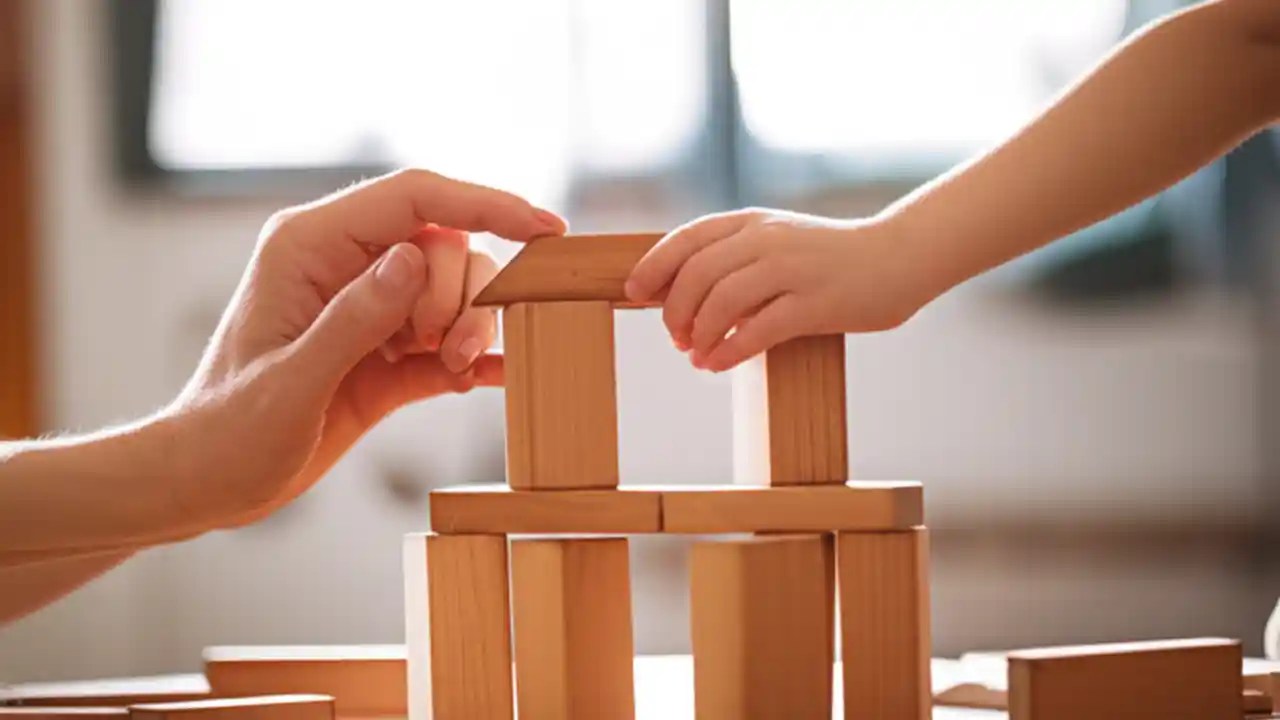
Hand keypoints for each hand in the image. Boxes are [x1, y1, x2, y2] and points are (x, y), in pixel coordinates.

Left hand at [166, 169, 565, 528]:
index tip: (545, 229)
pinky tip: (491, 377)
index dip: (486, 203)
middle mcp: (346, 266)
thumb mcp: (291, 381)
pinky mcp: (386, 354)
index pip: (415, 198)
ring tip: (450, 368)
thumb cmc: (230, 431)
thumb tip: (415, 259)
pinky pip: (450, 341)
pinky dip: (474, 359)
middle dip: (464, 296)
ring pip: (456, 292)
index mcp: (311, 246)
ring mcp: (370, 310)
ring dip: (469, 329)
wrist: (208, 483)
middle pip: (446, 245)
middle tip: (443, 349)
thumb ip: (353, 319)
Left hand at [624, 208, 928, 370]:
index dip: (655, 265)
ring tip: (695, 355)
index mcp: (754, 222)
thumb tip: (684, 295)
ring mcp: (792, 270)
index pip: (688, 238)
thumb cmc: (831, 258)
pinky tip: (717, 364)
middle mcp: (768, 240)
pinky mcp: (816, 304)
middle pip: (697, 273)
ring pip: (722, 301)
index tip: (635, 292)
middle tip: (675, 337)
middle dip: (675, 310)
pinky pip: (757, 330)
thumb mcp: (778, 242)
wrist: (898, 257)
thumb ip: (737, 258)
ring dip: (699, 334)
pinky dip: (728, 350)